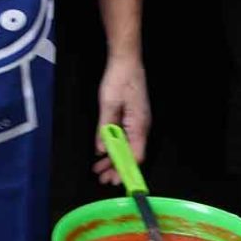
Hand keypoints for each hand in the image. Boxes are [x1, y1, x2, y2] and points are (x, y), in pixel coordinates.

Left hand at [94, 54, 150, 183]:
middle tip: (102, 179)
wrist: (126, 60)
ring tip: (99, 170)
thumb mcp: (108, 104)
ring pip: (127, 146)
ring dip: (113, 158)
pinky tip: (103, 151)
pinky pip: (125, 137)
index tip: (113, 180)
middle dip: (117, 167)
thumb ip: (105, 128)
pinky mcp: (132, 117)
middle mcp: (141, 127)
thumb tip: (102, 150)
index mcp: (139, 125)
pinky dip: (114, 146)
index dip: (125, 169)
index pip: (136, 155)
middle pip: (131, 154)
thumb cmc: (119, 80)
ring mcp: (137, 122)